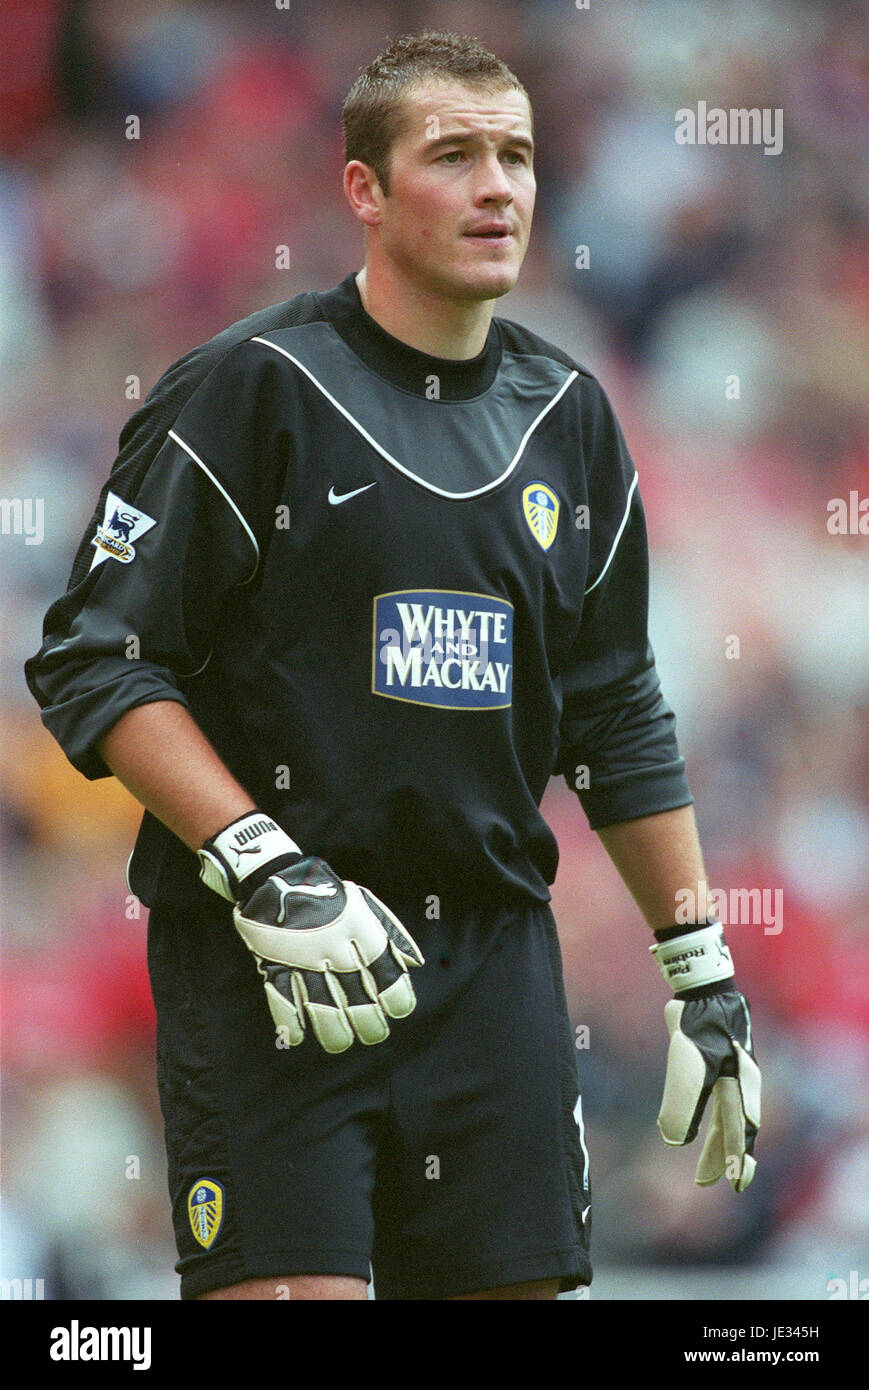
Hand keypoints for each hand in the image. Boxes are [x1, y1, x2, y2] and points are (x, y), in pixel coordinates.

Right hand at [198, 813, 423, 1052]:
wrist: (274, 876)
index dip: (396, 998)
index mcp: (360, 930)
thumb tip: (415, 964)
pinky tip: (300, 1037)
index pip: (387, 974)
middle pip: (358, 999)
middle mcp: (334, 947)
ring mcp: (303, 958)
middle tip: (373, 1034)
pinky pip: (283, 1001)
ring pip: (323, 1008)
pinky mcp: (274, 964)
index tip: (397, 1010)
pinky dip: (291, 1023)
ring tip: (342, 1042)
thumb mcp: (363, 904)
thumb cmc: (326, 894)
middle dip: (369, 1025)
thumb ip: (391, 933)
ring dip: (335, 1032)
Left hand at [651, 923, 760, 1190]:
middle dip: (727, 1157)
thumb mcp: (690, 1062)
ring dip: (716, 1142)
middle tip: (716, 1183)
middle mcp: (738, 1080)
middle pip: (734, 1126)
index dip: (737, 1159)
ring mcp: (726, 1069)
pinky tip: (690, 1128)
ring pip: (724, 1115)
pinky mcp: (711, 1060)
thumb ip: (684, 1101)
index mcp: (741, 1084)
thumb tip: (673, 1140)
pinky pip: (711, 1097)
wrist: (698, 986)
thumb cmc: (699, 1023)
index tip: (734, 1185)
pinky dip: (704, 1118)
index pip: (741, 1129)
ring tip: (706, 1169)